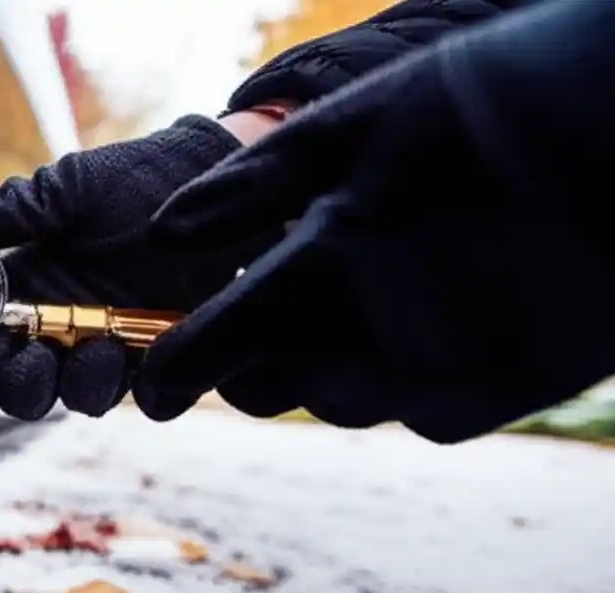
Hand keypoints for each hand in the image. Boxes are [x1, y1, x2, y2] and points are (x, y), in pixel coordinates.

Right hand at [0, 114, 250, 418]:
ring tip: (76, 347)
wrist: (216, 179)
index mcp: (25, 286)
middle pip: (1, 382)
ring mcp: (107, 347)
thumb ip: (8, 211)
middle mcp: (58, 326)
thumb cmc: (136, 180)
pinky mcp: (162, 359)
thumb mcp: (65, 188)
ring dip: (54, 386)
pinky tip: (127, 351)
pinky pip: (143, 399)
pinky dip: (131, 384)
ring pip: (61, 399)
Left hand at [135, 4, 614, 441]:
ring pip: (347, 404)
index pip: (218, 353)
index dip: (173, 377)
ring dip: (328, 369)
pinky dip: (406, 379)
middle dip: (252, 365)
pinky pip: (424, 412)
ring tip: (356, 303)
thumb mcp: (360, 121)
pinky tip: (427, 322)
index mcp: (327, 266)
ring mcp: (451, 374)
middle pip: (276, 392)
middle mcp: (382, 338)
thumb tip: (164, 234)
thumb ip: (252, 186)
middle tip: (264, 319)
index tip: (152, 391)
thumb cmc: (489, 108)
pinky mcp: (511, 392)